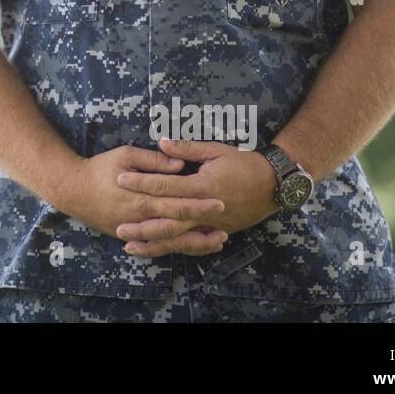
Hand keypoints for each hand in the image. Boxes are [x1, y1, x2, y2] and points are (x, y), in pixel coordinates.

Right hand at [60, 144, 229, 256]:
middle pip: (179, 225)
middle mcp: (141, 218)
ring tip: (218, 241)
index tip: (221, 201)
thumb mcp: (125, 155)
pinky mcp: (131, 236)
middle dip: (204, 225)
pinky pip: (158, 246)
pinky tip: (193, 245)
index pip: (178, 203)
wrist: (73, 190)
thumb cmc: (100, 168)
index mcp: (142, 198)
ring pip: (171, 242)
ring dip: (195, 243)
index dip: (200, 204)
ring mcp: (136, 230)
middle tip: (227, 224)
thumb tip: (180, 164)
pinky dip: (177, 247)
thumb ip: (154, 161)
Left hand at [113, 138, 279, 257]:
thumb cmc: (245, 163)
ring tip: (131, 247)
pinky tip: (158, 250)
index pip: (166, 186)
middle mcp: (205, 210)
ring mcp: (212, 225)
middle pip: (169, 222)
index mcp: (202, 186)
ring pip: (179, 239)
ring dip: (154, 244)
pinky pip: (192, 244)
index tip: (120, 179)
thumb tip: (162, 143)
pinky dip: (174, 249)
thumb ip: (187, 149)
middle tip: (119, 228)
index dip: (142, 183)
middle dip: (142, 226)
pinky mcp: (218, 232)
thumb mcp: (216, 150)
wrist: (275, 185)